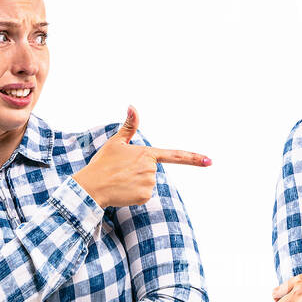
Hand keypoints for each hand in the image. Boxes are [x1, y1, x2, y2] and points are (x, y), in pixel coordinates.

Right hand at [74, 105, 210, 207]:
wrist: (92, 185)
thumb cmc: (103, 163)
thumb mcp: (116, 142)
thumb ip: (129, 126)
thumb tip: (132, 105)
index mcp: (147, 153)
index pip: (176, 155)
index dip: (194, 158)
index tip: (209, 161)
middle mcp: (152, 168)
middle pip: (152, 172)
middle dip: (139, 173)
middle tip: (121, 172)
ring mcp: (150, 182)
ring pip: (148, 184)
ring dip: (136, 184)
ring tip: (121, 181)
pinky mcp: (145, 196)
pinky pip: (144, 195)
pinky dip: (134, 195)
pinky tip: (123, 191)